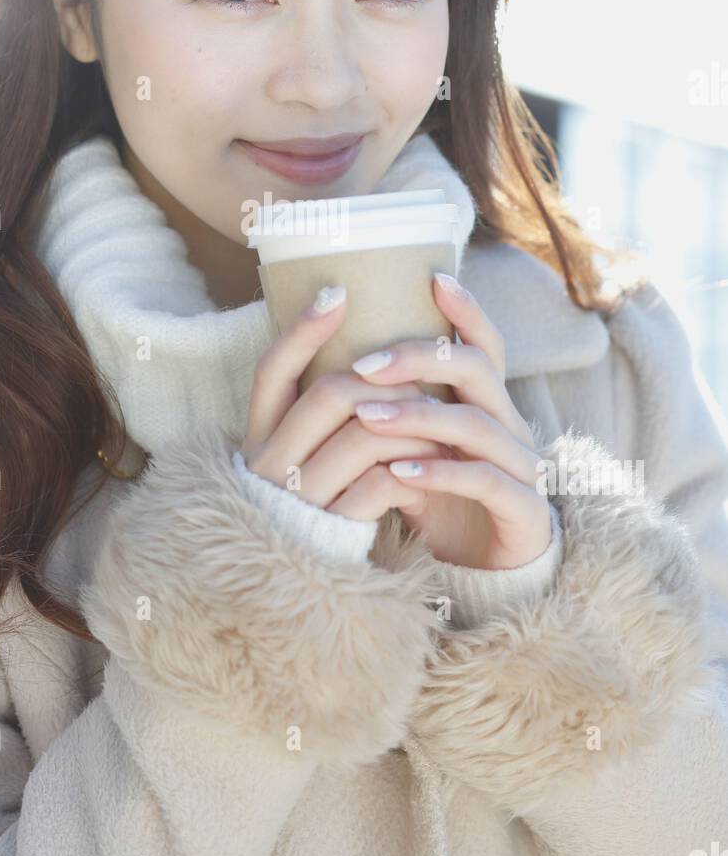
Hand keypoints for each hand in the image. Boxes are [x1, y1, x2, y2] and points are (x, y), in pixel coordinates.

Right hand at [242, 285, 451, 515]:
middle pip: (328, 396)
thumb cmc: (313, 498)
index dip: (302, 331)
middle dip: (386, 380)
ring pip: (364, 438)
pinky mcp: (337, 530)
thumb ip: (314, 409)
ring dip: (412, 421)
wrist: (307, 581)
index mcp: (259, 435)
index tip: (339, 292)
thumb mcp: (296, 452)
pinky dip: (414, 466)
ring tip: (440, 415)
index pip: (271, 372)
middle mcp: (272, 464)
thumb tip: (350, 331)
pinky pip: (381, 484)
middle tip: (421, 376)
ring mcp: (303, 499)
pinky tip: (435, 460)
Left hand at [348, 273, 551, 569]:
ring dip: (418, 417)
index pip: (484, 345)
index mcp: (487, 405)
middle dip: (419, 359)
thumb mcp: (414, 451)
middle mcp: (510, 426)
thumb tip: (331, 368)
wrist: (490, 577)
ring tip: (366, 417)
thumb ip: (392, 413)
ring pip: (476, 424)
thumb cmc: (442, 503)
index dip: (466, 310)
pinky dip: (440, 473)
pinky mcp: (524, 511)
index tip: (432, 278)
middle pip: (476, 371)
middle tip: (364, 363)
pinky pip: (486, 481)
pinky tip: (399, 473)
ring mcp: (523, 467)